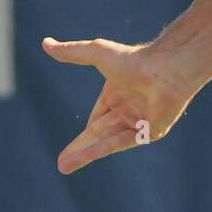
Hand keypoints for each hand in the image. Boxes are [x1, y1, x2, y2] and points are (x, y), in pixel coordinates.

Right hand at [42, 37, 196, 173]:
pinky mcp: (149, 132)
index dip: (84, 135)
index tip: (69, 149)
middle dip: (79, 149)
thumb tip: (45, 43)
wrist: (166, 69)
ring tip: (62, 168)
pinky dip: (100, 149)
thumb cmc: (134, 60)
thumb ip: (72, 52)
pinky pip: (120, 142)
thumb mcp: (97, 54)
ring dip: (84, 154)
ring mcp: (138, 122)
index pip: (97, 119)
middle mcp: (128, 109)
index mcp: (118, 93)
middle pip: (99, 135)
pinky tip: (82, 157)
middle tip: (61, 165)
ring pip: (106, 141)